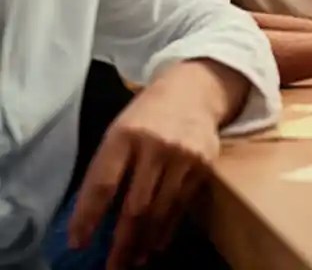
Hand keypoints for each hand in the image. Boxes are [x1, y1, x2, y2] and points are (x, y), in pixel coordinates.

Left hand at [69, 62, 233, 269]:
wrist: (195, 90)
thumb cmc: (147, 115)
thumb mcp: (120, 131)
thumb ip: (108, 168)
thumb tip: (91, 216)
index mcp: (123, 135)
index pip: (102, 184)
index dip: (88, 217)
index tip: (78, 243)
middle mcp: (154, 145)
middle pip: (134, 205)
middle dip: (121, 241)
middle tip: (111, 266)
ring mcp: (182, 156)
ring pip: (160, 210)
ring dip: (145, 240)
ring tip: (133, 260)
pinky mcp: (203, 165)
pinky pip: (182, 204)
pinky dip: (168, 228)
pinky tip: (157, 243)